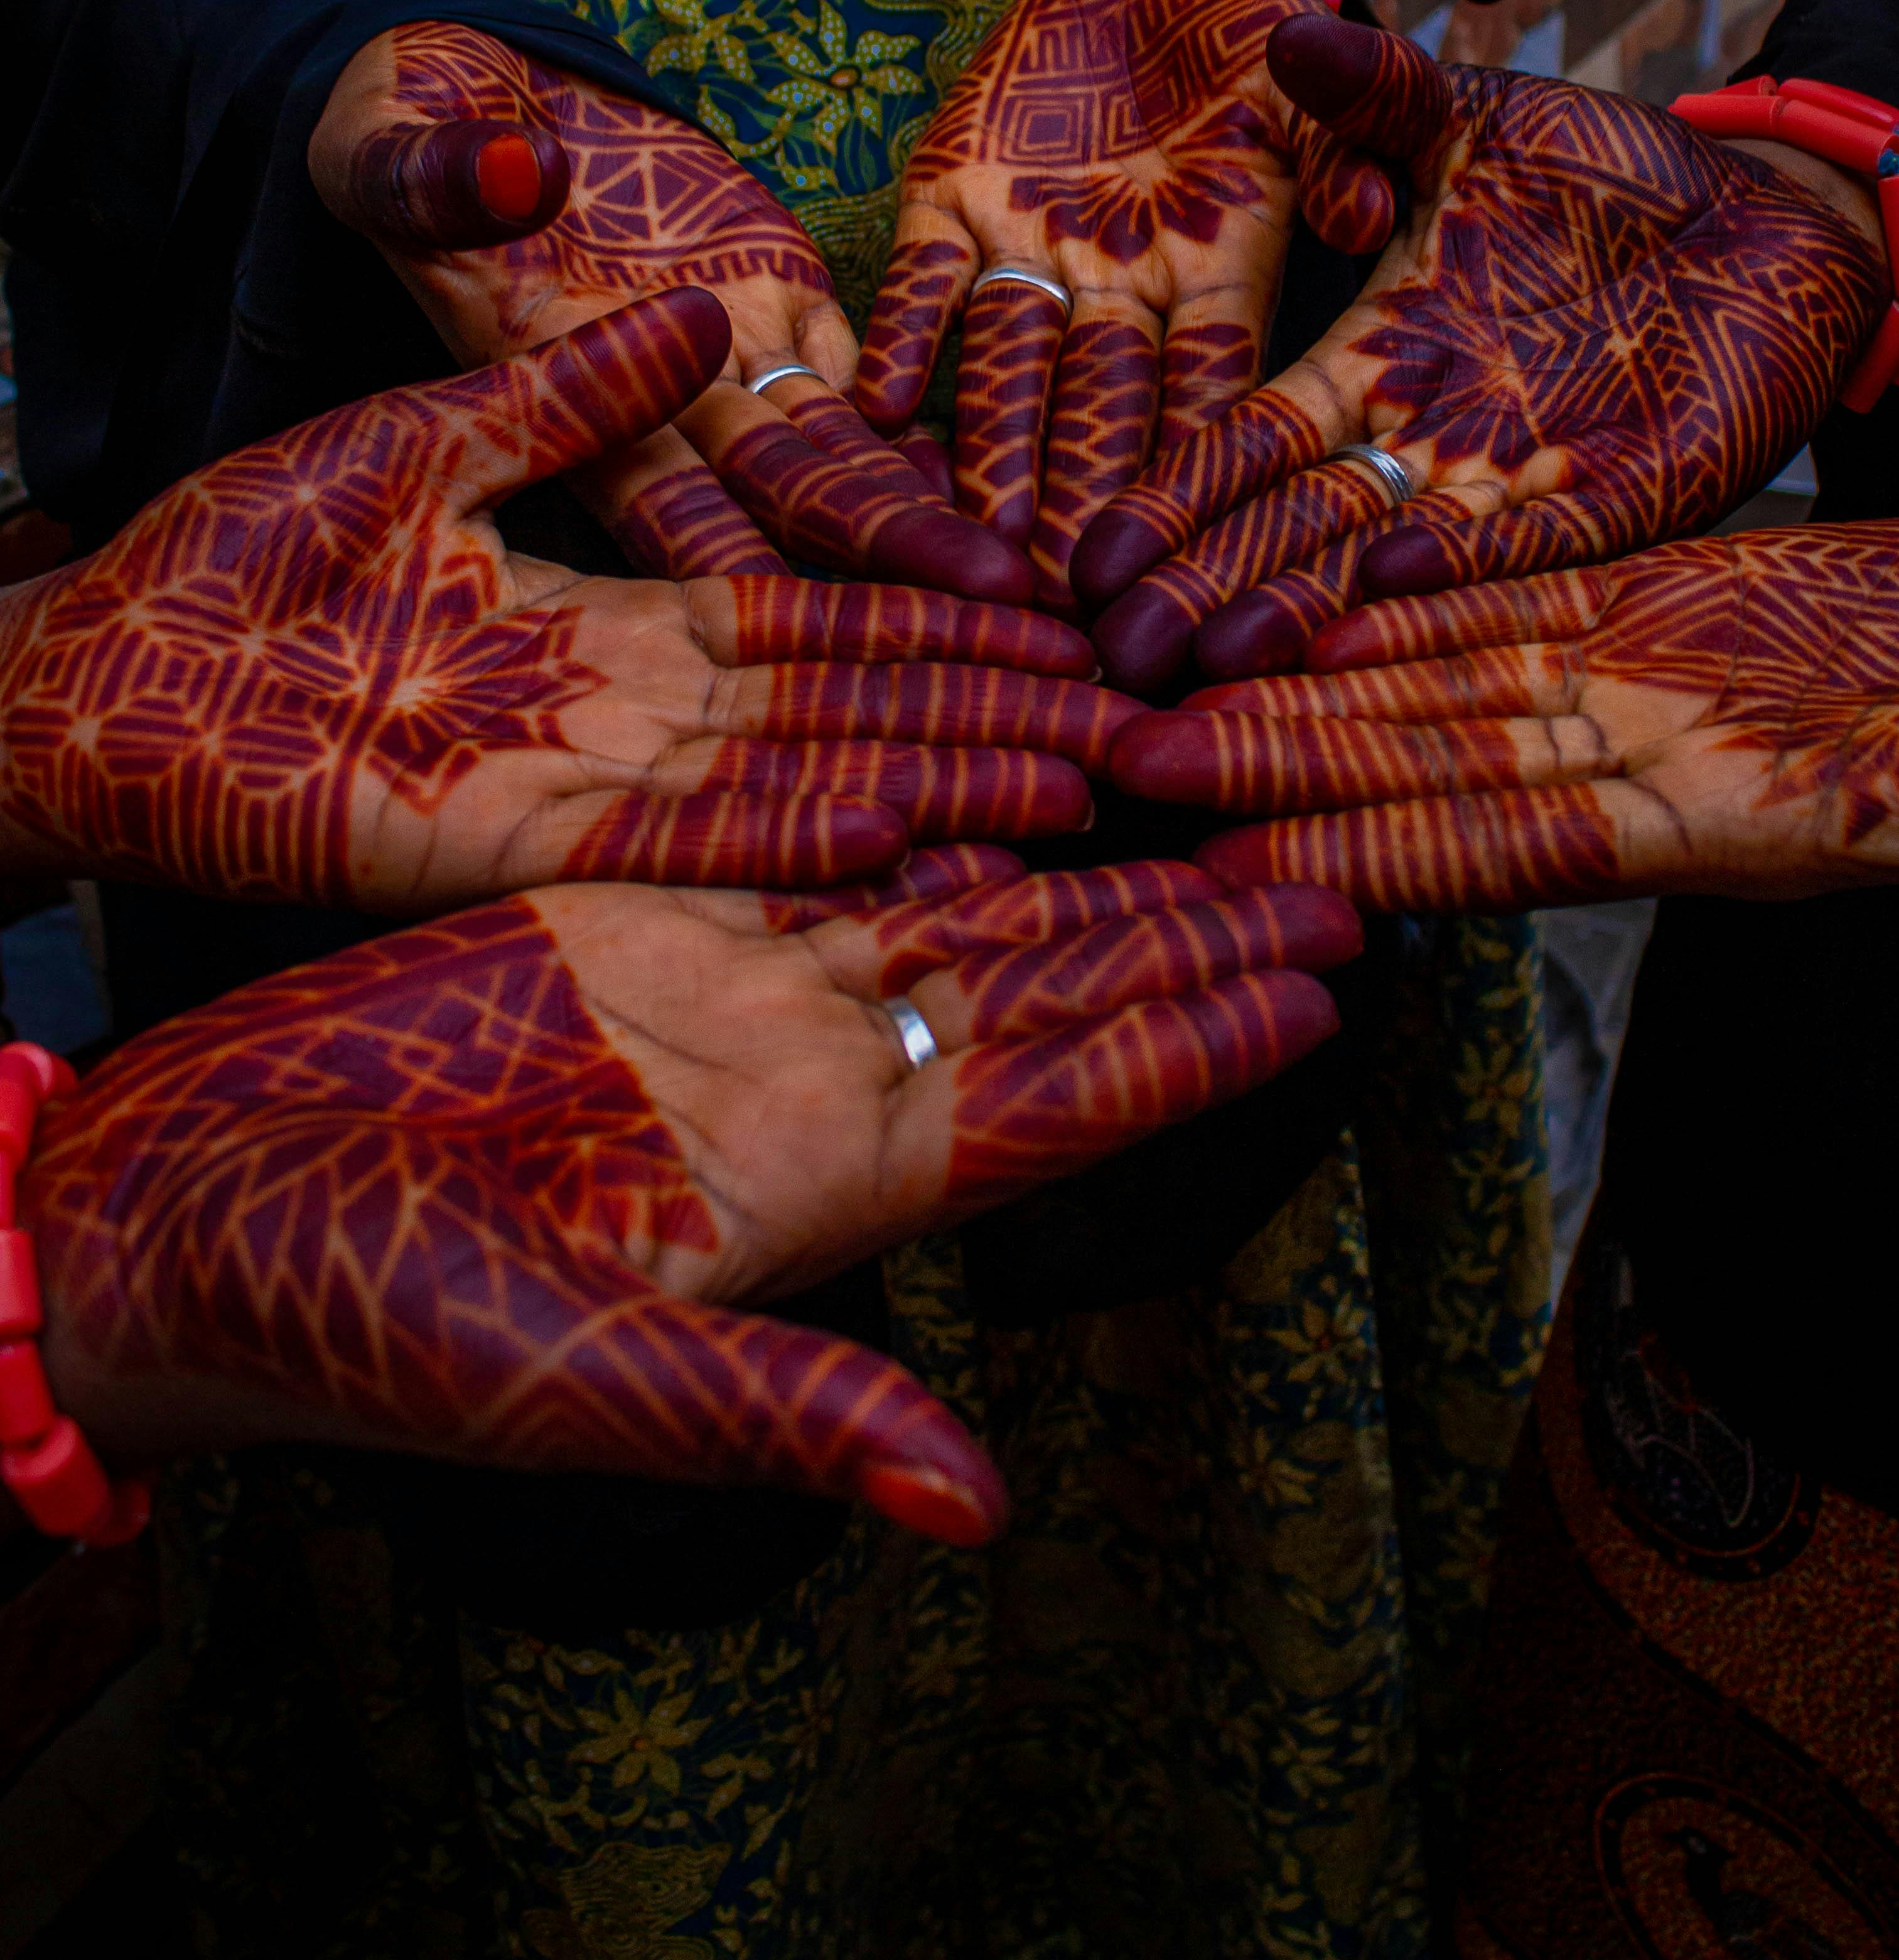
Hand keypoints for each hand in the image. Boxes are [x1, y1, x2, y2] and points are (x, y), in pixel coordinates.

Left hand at [0, 290, 1129, 908]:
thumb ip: (573, 384)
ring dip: (931, 780)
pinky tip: (899, 832)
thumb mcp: (428, 434)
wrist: (96, 661)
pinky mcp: (504, 834)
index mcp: (609, 597)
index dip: (929, 589)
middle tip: (1129, 707)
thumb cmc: (241, 545)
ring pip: (789, 771)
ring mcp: (569, 767)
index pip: (810, 587)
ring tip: (1075, 780)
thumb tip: (706, 307)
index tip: (1044, 584)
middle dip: (983, 704)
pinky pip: (676, 839)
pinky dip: (786, 837)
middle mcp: (618, 694)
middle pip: (838, 694)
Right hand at [25, 852, 1355, 1539]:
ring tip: (1214, 781)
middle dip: (1186, 929)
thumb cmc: (365, 1319)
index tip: (1326, 984)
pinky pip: (825, 834)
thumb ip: (787, 1419)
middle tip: (1335, 853)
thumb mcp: (584, 1384)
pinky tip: (1026, 747)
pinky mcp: (651, 911)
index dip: (1191, 1046)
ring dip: (1087, 851)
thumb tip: (977, 1514)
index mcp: (815, 1193)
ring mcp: (732, 992)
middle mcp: (802, 1085)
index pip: (1054, 1110)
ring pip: (955, 903)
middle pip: (1042, 991)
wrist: (200, 1209)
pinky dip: (930, 790)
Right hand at [312, 22, 1028, 601]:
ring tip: (1055, 609)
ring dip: (939, 531)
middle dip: (894, 588)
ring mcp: (724, 360)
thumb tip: (510, 176)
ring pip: (845, 465)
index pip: (661, 510)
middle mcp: (652, 409)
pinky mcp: (779, 295)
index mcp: (541, 398)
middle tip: (1017, 655)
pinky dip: (934, 429)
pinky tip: (1023, 485)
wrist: (457, 83)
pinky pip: (868, 376)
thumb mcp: (389, 138)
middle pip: (788, 518)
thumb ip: (435, 175)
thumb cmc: (398, 123)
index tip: (835, 654)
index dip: (744, 576)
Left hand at [855, 0, 1392, 612]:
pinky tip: (870, 406)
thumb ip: (1344, 150)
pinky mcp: (950, 196)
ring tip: (964, 544)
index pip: (1211, 397)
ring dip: (986, 457)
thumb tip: (1376, 222)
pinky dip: (897, 338)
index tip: (1193, 567)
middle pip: (1100, 417)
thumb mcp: (1314, 90)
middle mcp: (1119, 292)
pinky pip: (920, 281)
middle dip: (1081, 509)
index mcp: (1219, 280)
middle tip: (1061, 609)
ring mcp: (1032, 250)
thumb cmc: (1255, 35)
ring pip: (1005, 374)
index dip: (1199, 479)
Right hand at [1073, 18, 1885, 691]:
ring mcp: (1525, 473)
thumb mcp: (1472, 118)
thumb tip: (1287, 35)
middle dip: (1205, 588)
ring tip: (1221, 655)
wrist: (1766, 214)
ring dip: (1306, 607)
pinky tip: (1384, 586)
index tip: (1086, 550)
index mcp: (1377, 354)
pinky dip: (1461, 567)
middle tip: (1116, 656)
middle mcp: (1431, 434)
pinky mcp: (1630, 490)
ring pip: (1390, 559)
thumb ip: (1376, 97)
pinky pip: (1535, 541)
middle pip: (1294, 523)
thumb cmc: (1604, 173)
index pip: (1249, 438)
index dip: (1171, 493)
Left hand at [1108, 502, 1898, 1075]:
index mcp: (1736, 823)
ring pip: (1439, 673)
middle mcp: (1663, 755)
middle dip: (1265, 767)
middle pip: (1422, 761)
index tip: (1223, 871)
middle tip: (1101, 765)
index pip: (1510, 847)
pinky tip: (1294, 580)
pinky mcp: (1689, 583)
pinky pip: (1519, 585)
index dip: (1366, 856)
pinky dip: (1405, 588)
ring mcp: (1663, 667)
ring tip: (1146, 679)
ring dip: (1295, 682)